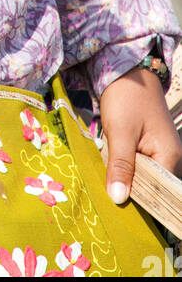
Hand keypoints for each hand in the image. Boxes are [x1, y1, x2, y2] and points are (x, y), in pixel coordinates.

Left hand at [99, 65, 181, 203]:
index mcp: (169, 157)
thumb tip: (119, 199)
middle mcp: (172, 158)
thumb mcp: (120, 131)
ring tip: (110, 185)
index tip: (118, 209)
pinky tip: (114, 170)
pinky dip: (127, 168)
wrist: (128, 72)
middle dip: (131, 192)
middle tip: (109, 197)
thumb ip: (120, 165)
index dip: (139, 202)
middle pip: (152, 188)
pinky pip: (141, 167)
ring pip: (144, 178)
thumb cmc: (126, 97)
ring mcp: (162, 153)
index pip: (158, 194)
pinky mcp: (151, 147)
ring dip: (127, 179)